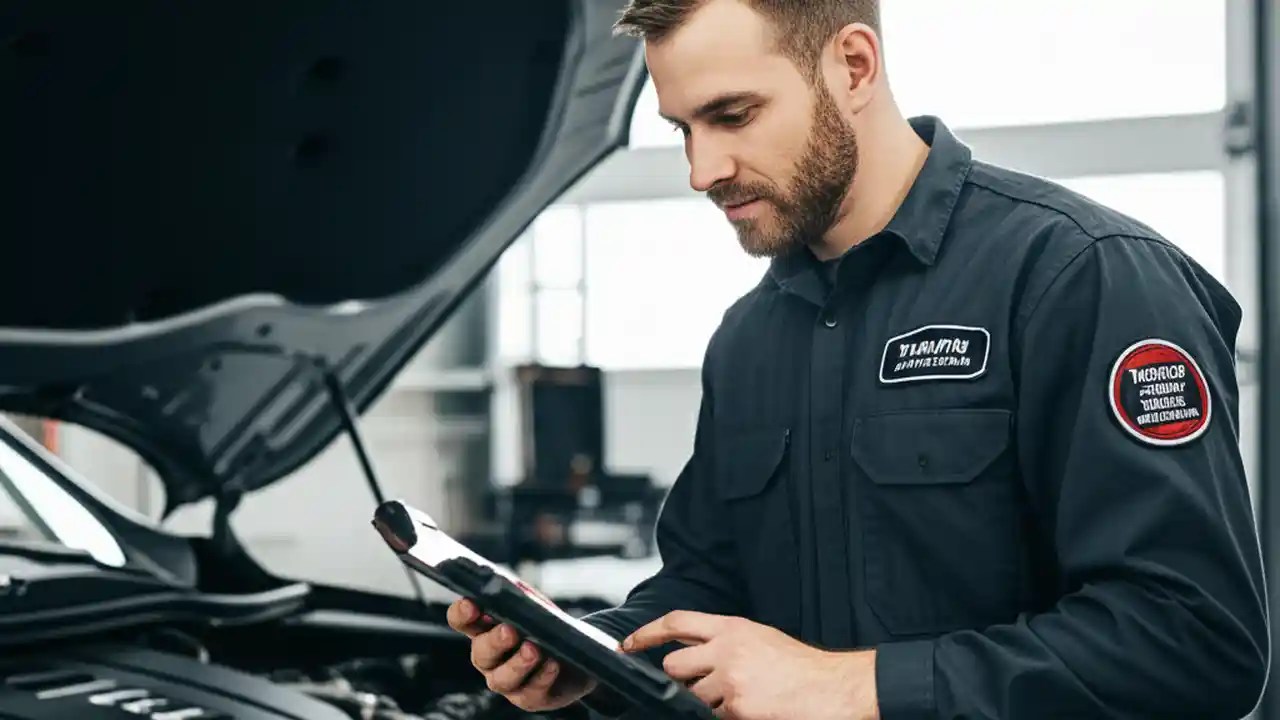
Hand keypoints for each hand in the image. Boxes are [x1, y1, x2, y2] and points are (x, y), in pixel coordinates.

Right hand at [446, 597, 597, 710]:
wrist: (578, 654)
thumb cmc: (547, 626)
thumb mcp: (535, 606)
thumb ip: (520, 596)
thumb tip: (510, 588)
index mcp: (484, 630)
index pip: (462, 622)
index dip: (462, 614)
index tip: (470, 605)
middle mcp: (489, 660)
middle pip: (481, 654)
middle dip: (494, 641)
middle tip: (509, 630)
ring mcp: (507, 682)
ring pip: (502, 679)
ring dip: (517, 663)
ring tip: (533, 649)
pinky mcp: (529, 698)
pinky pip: (531, 692)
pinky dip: (542, 677)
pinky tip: (552, 664)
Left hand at [623, 611, 877, 719]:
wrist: (835, 689)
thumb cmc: (803, 668)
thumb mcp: (761, 639)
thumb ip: (726, 642)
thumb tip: (694, 653)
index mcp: (733, 628)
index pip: (677, 622)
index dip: (646, 632)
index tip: (628, 644)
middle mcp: (728, 650)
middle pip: (673, 665)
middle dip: (682, 679)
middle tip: (705, 686)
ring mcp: (731, 681)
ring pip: (691, 696)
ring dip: (707, 703)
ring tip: (741, 699)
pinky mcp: (738, 708)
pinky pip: (712, 716)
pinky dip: (726, 716)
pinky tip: (749, 710)